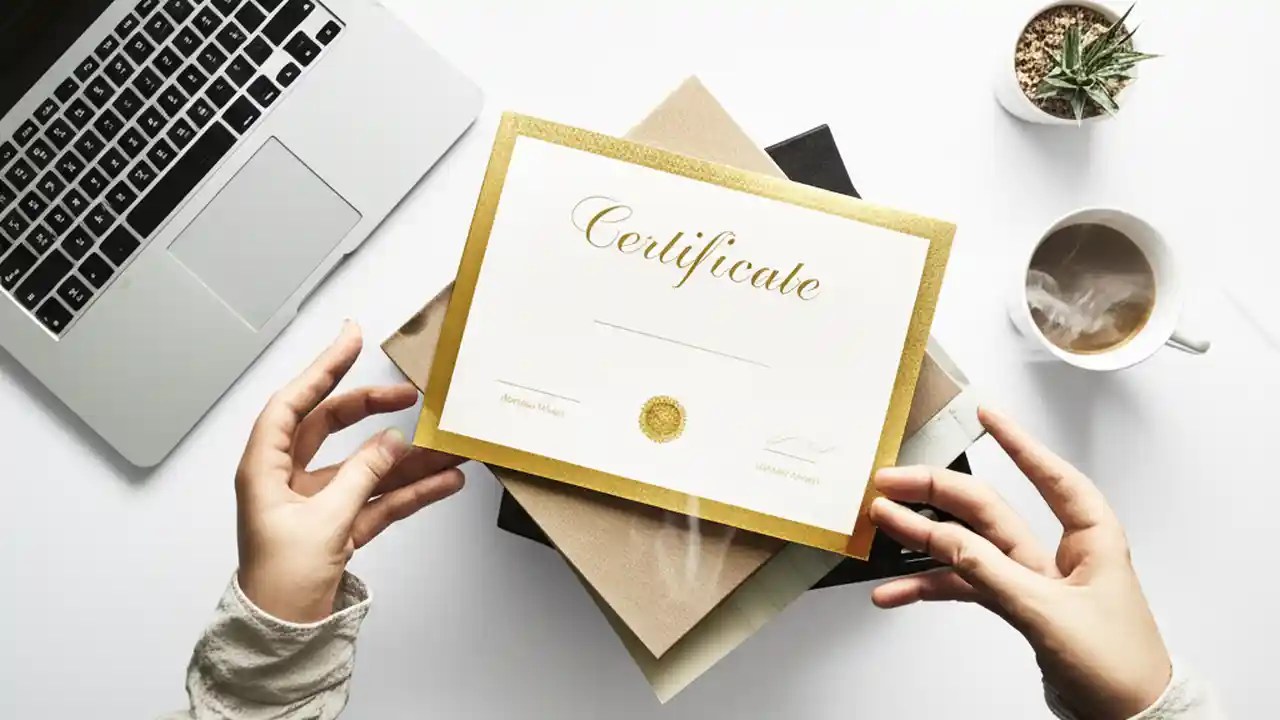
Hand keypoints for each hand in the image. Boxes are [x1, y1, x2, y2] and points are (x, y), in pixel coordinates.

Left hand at [235, 321, 464, 622]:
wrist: (282, 634)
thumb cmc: (279, 582)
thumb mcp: (324, 520)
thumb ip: (362, 475)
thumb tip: (391, 442)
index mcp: (264, 467)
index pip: (294, 403)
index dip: (323, 369)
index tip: (352, 340)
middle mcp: (288, 477)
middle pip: (333, 427)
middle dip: (374, 410)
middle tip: (409, 394)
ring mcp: (316, 501)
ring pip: (366, 465)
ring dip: (406, 458)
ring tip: (447, 446)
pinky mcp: (340, 525)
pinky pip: (380, 498)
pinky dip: (410, 492)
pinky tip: (443, 483)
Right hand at [869, 408, 1171, 719]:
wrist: (1127, 719)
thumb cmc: (1117, 666)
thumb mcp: (1048, 612)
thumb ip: (992, 571)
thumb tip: (945, 537)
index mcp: (1089, 538)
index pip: (1051, 476)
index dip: (1018, 443)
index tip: (987, 415)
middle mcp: (1058, 554)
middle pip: (990, 509)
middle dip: (939, 491)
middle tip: (894, 479)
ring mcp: (1031, 581)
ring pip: (968, 547)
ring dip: (924, 538)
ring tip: (883, 524)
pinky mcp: (1015, 607)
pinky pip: (965, 587)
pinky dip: (930, 588)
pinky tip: (897, 591)